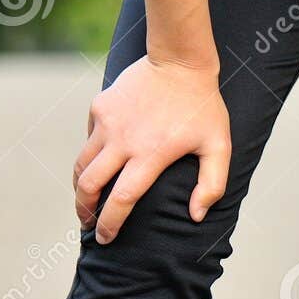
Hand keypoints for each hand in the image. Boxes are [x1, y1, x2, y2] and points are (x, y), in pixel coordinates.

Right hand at [74, 55, 230, 243]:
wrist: (180, 59)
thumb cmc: (203, 106)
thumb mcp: (218, 146)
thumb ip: (212, 185)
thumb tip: (196, 216)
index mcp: (149, 156)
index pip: (120, 200)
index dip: (110, 224)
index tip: (106, 239)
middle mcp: (123, 141)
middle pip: (89, 185)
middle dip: (84, 210)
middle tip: (88, 224)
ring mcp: (107, 122)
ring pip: (82, 163)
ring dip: (80, 186)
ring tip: (84, 199)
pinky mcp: (100, 106)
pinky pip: (89, 138)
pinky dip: (91, 154)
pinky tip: (100, 161)